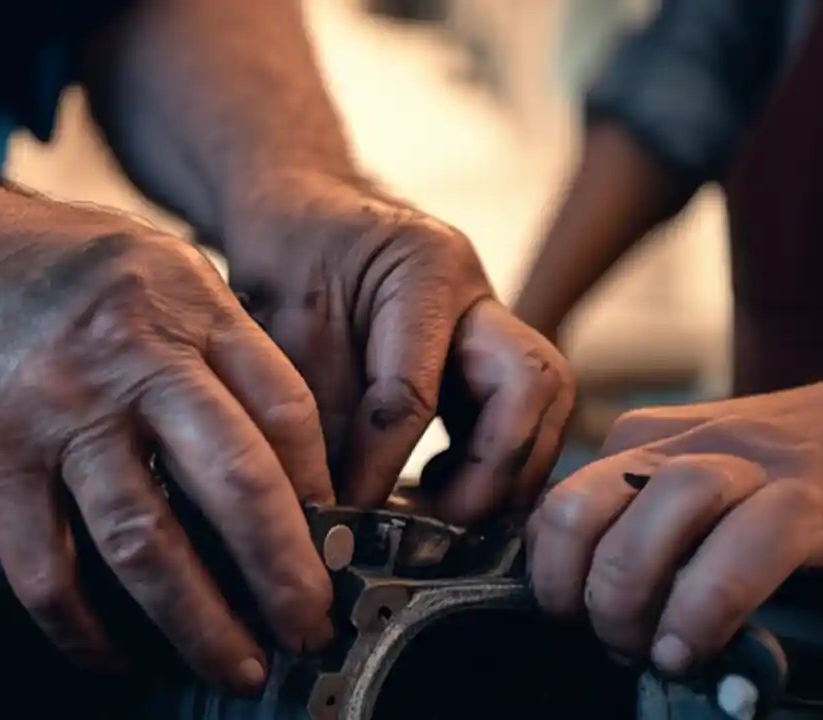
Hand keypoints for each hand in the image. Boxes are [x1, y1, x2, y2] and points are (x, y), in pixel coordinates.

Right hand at [0, 182, 334, 692]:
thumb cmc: (41, 258)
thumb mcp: (151, 264)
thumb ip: (212, 339)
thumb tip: (276, 438)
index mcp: (185, 307)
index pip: (284, 408)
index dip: (321, 487)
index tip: (336, 542)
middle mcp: (131, 357)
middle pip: (236, 481)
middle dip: (286, 573)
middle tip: (310, 627)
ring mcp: (60, 409)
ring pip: (145, 540)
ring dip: (198, 622)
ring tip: (235, 665)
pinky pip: (45, 565)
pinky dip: (81, 628)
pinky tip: (111, 655)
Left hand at [223, 170, 572, 523]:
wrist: (302, 208)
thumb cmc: (287, 252)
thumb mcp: (280, 323)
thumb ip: (314, 408)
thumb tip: (329, 506)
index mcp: (425, 265)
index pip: (413, 391)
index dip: (378, 464)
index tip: (342, 511)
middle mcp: (477, 294)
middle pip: (532, 388)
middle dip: (493, 469)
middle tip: (437, 525)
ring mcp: (491, 324)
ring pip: (542, 406)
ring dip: (504, 474)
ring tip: (440, 520)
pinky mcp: (486, 355)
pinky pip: (517, 416)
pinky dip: (492, 464)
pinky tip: (438, 492)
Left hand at [527, 364, 822, 674]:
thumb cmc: (759, 484)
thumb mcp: (675, 492)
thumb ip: (625, 527)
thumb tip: (577, 601)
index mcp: (632, 442)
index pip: (551, 507)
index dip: (548, 576)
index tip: (573, 620)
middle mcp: (675, 442)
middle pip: (581, 505)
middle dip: (577, 592)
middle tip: (610, 642)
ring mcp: (743, 461)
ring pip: (660, 510)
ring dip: (635, 597)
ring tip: (651, 650)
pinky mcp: (807, 495)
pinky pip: (745, 547)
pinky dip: (706, 606)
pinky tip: (691, 646)